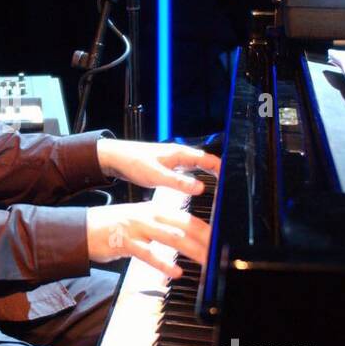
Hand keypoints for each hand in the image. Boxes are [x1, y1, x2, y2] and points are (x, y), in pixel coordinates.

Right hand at [86, 200, 210, 276]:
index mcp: (155, 211)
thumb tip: (183, 238)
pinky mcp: (126, 242)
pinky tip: (175, 272)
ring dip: (192, 251)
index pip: (188, 218)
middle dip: (206, 239)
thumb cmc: (114, 228)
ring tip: (206, 262)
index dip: (206, 229)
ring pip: (172, 238)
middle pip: (185, 226)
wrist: (83, 229)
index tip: (220, 240)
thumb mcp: (141, 223)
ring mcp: (137, 228)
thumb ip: (161, 228)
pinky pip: (149, 253)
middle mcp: (149, 216)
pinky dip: (164, 263)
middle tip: (220, 252)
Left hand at [96, 138, 219, 195]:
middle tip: (225, 190)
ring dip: (206, 176)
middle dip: (217, 174)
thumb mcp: (156, 176)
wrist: (115, 158)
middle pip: (205, 163)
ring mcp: (172, 160)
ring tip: (214, 191)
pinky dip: (193, 179)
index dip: (221, 170)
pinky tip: (192, 189)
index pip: (209, 159)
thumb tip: (200, 188)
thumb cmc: (132, 162)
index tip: (230, 182)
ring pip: (196, 168)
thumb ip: (178, 182)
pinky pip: (186, 172)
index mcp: (180, 154)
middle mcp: (178, 155)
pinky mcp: (166, 166)